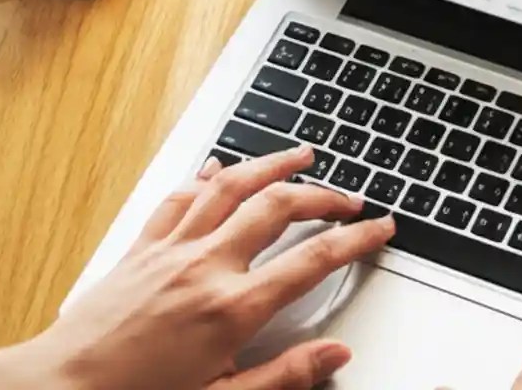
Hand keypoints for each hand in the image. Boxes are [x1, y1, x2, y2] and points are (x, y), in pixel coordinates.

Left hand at [0, 146, 394, 389]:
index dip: (356, 239)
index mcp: (232, 308)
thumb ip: (285, 375)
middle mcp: (205, 267)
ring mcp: (171, 251)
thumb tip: (336, 355)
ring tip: (301, 154)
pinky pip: (181, 198)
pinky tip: (221, 169)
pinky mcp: (141, 249)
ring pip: (231, 187)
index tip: (379, 228)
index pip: (313, 260)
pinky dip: (207, 178)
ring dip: (271, 165)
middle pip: (277, 207)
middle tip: (349, 197)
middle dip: (322, 195)